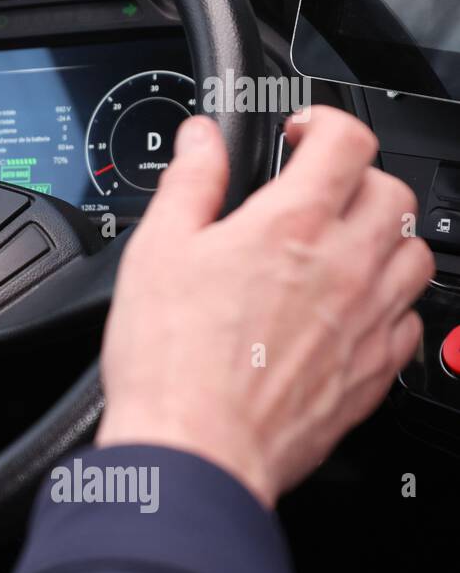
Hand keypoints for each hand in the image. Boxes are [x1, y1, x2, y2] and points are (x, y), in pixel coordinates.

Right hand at [96, 106, 433, 506]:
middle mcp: (345, 266)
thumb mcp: (157, 250)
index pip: (347, 141)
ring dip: (384, 238)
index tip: (300, 134)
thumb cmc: (171, 358)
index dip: (324, 123)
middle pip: (392, 192)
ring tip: (341, 248)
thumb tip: (202, 139)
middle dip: (357, 178)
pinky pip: (410, 322)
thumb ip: (189, 183)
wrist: (195, 449)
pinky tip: (348, 311)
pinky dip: (388, 304)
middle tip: (317, 191)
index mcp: (290, 225)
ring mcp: (367, 320)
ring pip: (415, 254)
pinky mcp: (372, 372)